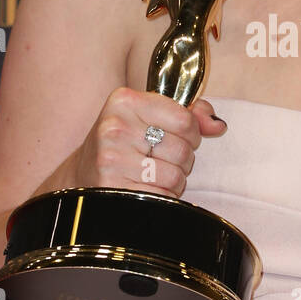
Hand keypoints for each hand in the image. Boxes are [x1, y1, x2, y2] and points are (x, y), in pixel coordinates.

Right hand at [74, 87, 226, 197]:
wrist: (82, 175)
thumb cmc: (124, 143)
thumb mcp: (149, 117)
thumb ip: (189, 114)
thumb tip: (218, 125)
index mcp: (125, 101)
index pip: (185, 119)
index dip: (192, 133)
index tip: (180, 136)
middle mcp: (115, 127)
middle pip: (183, 150)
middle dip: (182, 159)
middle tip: (162, 159)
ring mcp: (111, 159)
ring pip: (175, 176)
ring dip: (173, 181)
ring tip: (153, 175)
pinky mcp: (112, 189)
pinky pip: (162, 198)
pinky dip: (163, 198)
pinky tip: (146, 190)